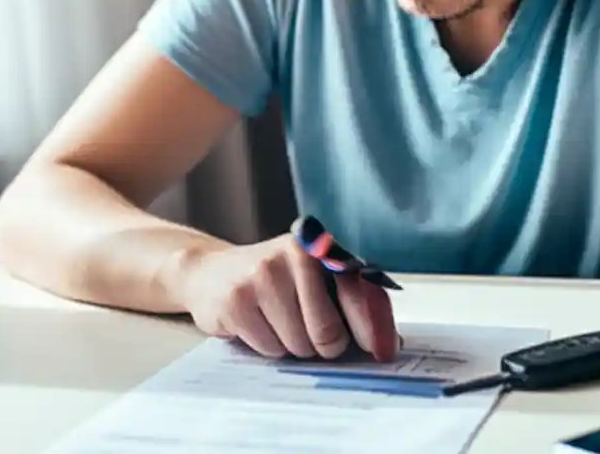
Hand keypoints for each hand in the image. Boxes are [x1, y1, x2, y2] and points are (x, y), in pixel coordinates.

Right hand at [175, 234, 399, 360]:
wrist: (209, 272)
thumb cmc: (276, 282)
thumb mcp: (314, 280)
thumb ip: (352, 303)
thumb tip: (390, 345)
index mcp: (322, 246)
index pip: (360, 291)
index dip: (374, 327)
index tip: (384, 353)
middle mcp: (295, 253)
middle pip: (328, 332)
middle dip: (326, 346)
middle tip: (315, 339)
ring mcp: (262, 274)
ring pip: (298, 344)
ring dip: (294, 347)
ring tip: (279, 323)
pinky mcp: (236, 299)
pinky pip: (269, 348)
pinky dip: (268, 347)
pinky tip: (257, 324)